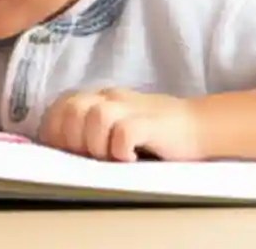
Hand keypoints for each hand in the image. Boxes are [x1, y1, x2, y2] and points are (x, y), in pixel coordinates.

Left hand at [39, 88, 202, 161]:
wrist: (200, 126)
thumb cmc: (153, 134)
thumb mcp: (115, 126)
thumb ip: (88, 130)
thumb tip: (59, 149)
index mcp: (98, 97)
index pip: (61, 106)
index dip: (54, 130)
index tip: (63, 153)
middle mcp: (111, 97)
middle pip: (73, 109)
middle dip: (72, 139)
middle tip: (89, 158)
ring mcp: (132, 108)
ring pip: (96, 116)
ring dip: (96, 144)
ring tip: (110, 158)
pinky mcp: (151, 123)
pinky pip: (125, 132)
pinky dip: (120, 149)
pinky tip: (129, 159)